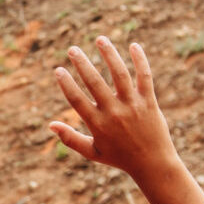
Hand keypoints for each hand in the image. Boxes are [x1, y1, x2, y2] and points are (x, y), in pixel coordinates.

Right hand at [48, 38, 179, 178]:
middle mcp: (114, 112)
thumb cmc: (119, 158)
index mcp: (98, 124)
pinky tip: (133, 45)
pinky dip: (140, 60)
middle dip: (82, 63)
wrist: (153, 164)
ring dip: (109, 54)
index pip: (77, 99)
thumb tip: (50, 125)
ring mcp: (133, 105)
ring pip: (120, 74)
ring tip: (100, 39)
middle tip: (73, 49)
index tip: (58, 70)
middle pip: (95, 82)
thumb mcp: (92, 152)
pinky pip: (145, 76)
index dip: (66, 83)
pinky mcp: (150, 101)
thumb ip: (70, 139)